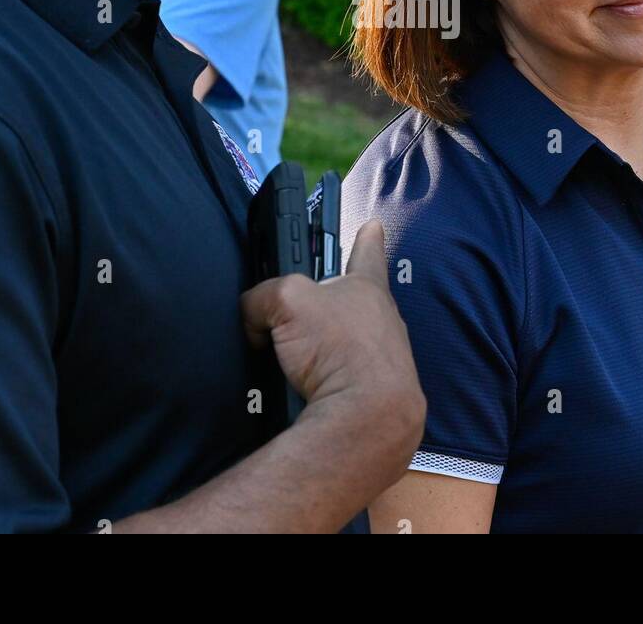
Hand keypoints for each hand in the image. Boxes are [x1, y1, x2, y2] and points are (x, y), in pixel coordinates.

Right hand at [240, 219, 424, 461]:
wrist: (367, 416)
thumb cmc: (339, 347)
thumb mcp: (286, 300)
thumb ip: (263, 297)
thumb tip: (256, 321)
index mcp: (368, 287)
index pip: (366, 250)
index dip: (366, 237)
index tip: (373, 225)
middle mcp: (384, 320)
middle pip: (355, 302)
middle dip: (333, 305)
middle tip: (306, 315)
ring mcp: (386, 358)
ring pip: (351, 345)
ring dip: (329, 351)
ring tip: (301, 365)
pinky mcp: (378, 393)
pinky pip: (346, 381)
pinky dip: (327, 384)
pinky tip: (310, 393)